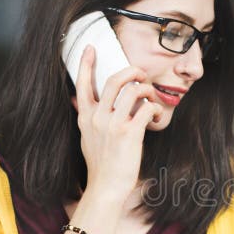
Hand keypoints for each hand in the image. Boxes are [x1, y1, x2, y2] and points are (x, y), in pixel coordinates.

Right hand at [73, 45, 162, 203]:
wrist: (106, 186)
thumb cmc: (100, 163)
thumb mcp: (86, 137)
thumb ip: (85, 117)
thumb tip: (77, 100)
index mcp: (86, 117)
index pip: (82, 84)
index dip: (86, 63)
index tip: (90, 47)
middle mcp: (97, 117)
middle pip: (113, 80)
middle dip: (130, 71)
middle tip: (140, 73)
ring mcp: (113, 125)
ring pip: (133, 91)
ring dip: (146, 90)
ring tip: (151, 98)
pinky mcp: (129, 134)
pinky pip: (146, 109)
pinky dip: (154, 109)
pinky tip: (156, 116)